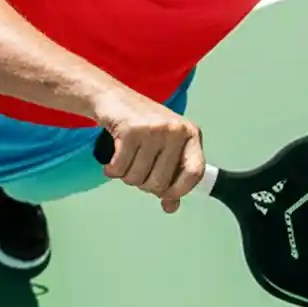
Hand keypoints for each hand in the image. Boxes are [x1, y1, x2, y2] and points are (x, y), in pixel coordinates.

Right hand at [94, 88, 204, 213]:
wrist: (114, 99)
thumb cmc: (143, 127)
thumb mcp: (164, 148)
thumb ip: (171, 177)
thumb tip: (172, 207)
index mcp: (191, 135)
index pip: (195, 173)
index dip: (179, 190)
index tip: (165, 195)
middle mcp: (176, 130)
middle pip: (160, 182)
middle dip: (144, 184)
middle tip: (138, 170)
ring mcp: (155, 129)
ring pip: (138, 178)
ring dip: (126, 177)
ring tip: (126, 160)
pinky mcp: (131, 130)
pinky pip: (120, 169)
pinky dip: (112, 170)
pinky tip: (112, 160)